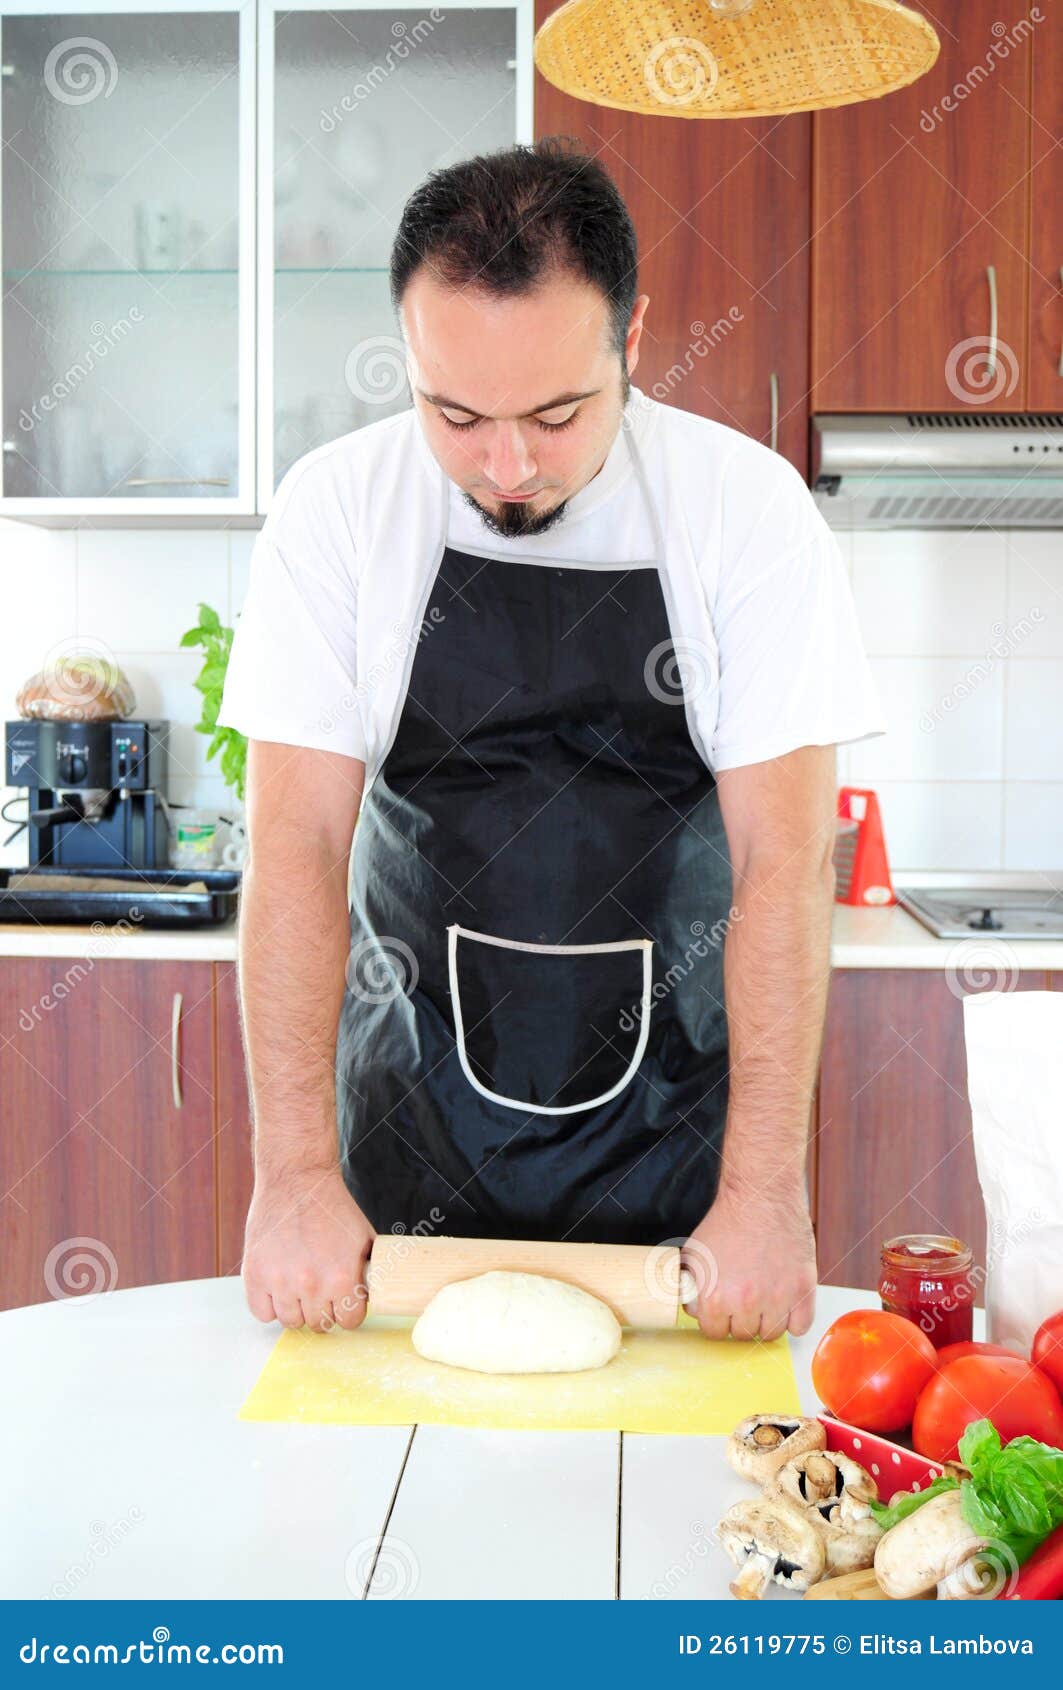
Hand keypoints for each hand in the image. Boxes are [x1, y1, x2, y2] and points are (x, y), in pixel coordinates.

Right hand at [242, 1164, 375, 1333]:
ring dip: (297, 1307)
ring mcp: (279, 1281)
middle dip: (324, 1309)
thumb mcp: (363, 1237)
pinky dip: (270, 1304)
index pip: (349, 1322)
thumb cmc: (331, 1206)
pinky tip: (278, 1285)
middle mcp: (310, 1284)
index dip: (349, 1311)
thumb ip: (367, 1271)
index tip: (343, 1301)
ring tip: (299, 1285)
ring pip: (291, 1321)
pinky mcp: (254, 1275)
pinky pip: (262, 1313)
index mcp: (341, 1277)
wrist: (297, 1179)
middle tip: (321, 1289)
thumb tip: (371, 1295)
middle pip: (319, 1324)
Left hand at [683, 1184, 816, 1342]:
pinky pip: (800, 1326)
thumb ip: (690, 1286)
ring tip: (764, 1299)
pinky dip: (793, 1320)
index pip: (714, 1333)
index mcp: (716, 1297)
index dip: (716, 1321)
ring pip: (771, 1334)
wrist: (760, 1197)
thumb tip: (692, 1308)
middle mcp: (747, 1303)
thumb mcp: (695, 1254)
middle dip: (740, 1320)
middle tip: (743, 1301)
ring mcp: (778, 1298)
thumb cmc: (728, 1221)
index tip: (722, 1312)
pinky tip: (784, 1304)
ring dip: (766, 1320)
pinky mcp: (803, 1289)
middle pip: (743, 1335)